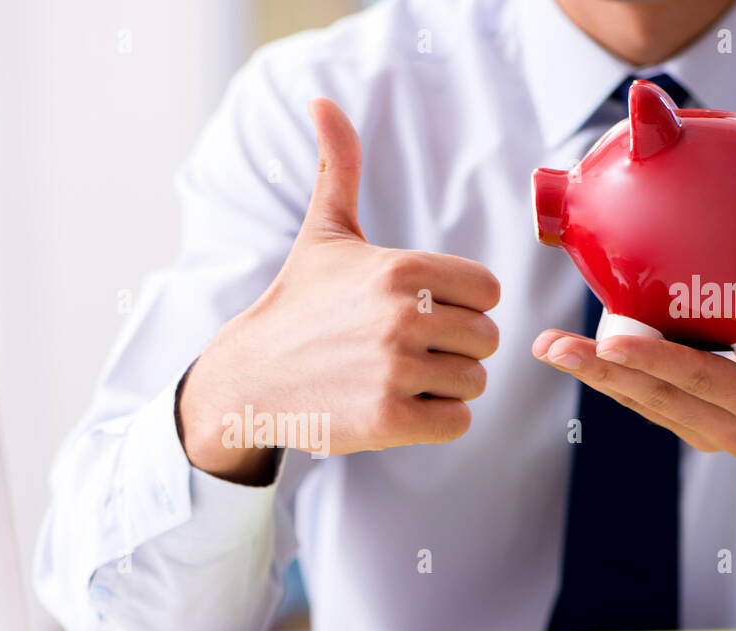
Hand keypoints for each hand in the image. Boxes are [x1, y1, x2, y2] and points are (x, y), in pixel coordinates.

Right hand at [178, 98, 500, 483]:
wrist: (247, 378)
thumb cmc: (296, 305)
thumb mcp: (323, 234)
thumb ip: (339, 168)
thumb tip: (322, 102)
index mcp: (401, 268)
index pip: (488, 292)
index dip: (461, 306)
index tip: (419, 313)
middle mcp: (403, 315)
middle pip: (486, 340)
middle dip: (451, 350)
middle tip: (398, 352)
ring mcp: (395, 369)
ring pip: (473, 383)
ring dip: (441, 388)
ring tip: (391, 378)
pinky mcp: (388, 419)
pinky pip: (457, 423)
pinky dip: (433, 422)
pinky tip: (392, 407)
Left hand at [531, 301, 735, 468]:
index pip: (700, 379)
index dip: (655, 360)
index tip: (612, 339)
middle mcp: (731, 430)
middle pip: (655, 396)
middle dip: (600, 369)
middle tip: (552, 346)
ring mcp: (706, 434)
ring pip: (641, 403)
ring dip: (593, 376)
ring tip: (549, 348)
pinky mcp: (691, 428)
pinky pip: (644, 404)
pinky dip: (611, 380)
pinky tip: (578, 356)